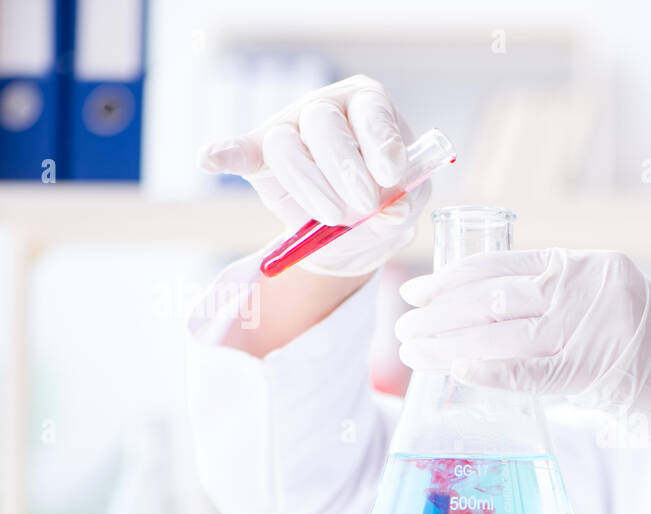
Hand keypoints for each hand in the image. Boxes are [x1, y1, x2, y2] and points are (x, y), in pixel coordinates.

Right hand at [198, 75, 431, 276]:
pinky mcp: (261, 157)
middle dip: (345, 168)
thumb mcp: (402, 207)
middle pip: (323, 124)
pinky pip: (241, 152)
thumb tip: (393, 210)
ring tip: (336, 216)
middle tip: (365, 204)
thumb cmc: (384, 201)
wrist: (357, 230)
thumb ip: (399, 208)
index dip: (380, 141)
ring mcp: (290, 129)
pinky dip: (225, 156)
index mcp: (368, 107)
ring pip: (285, 145)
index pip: (370, 111)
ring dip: (310, 185)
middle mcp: (326, 109)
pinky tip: (210, 160)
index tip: (391, 173)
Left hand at [396, 249, 650, 465]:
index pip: (507, 265)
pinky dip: (491, 373)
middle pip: (499, 298)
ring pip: (507, 333)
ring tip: (413, 352)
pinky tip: (456, 374)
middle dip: (442, 315)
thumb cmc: (646, 357)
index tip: (415, 290)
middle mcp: (592, 288)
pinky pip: (533, 371)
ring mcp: (599, 326)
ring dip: (452, 345)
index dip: (454, 278)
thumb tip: (475, 319)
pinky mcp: (601, 368)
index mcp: (588, 266)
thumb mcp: (600, 313)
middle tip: (402, 327)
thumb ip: (551, 307)